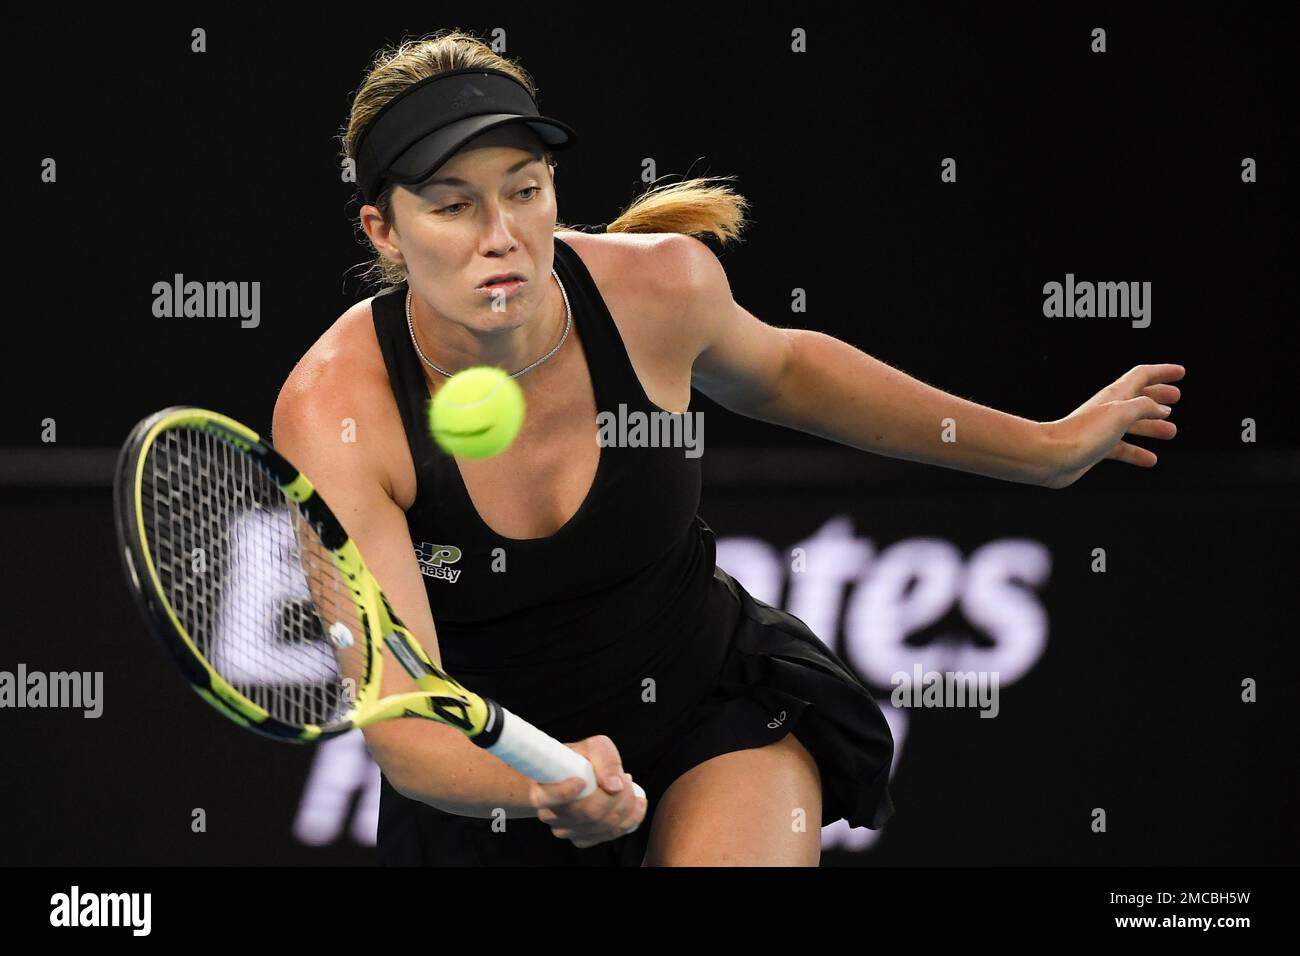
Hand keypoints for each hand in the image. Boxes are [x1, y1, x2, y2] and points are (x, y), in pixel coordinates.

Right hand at [529, 735, 646, 848]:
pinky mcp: (581, 838)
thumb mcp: (594, 747)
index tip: (581, 780)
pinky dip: (627, 821)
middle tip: (625, 777)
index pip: (546, 798)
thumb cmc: (582, 758)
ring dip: (626, 806)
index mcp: (542, 789)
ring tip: (627, 787)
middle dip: (617, 795)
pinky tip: (633, 806)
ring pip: (603, 826)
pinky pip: (609, 835)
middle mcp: (549, 814)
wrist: (577, 774)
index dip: (565, 792)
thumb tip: (614, 786)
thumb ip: (605, 760)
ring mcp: (564, 829)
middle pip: (589, 813)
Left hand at [1040, 364, 1184, 489]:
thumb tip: (1160, 408)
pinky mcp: (1096, 448)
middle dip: (1158, 397)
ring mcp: (1102, 429)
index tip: (1180, 372)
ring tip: (1170, 431)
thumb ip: (1145, 406)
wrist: (1051, 456)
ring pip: (1132, 424)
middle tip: (1176, 399)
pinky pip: (1122, 448)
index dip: (1162, 372)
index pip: (1142, 375)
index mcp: (1115, 395)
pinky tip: (1150, 459)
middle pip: (1138, 398)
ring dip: (1152, 426)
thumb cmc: (1083, 432)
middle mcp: (1108, 409)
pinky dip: (1137, 452)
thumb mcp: (1122, 413)